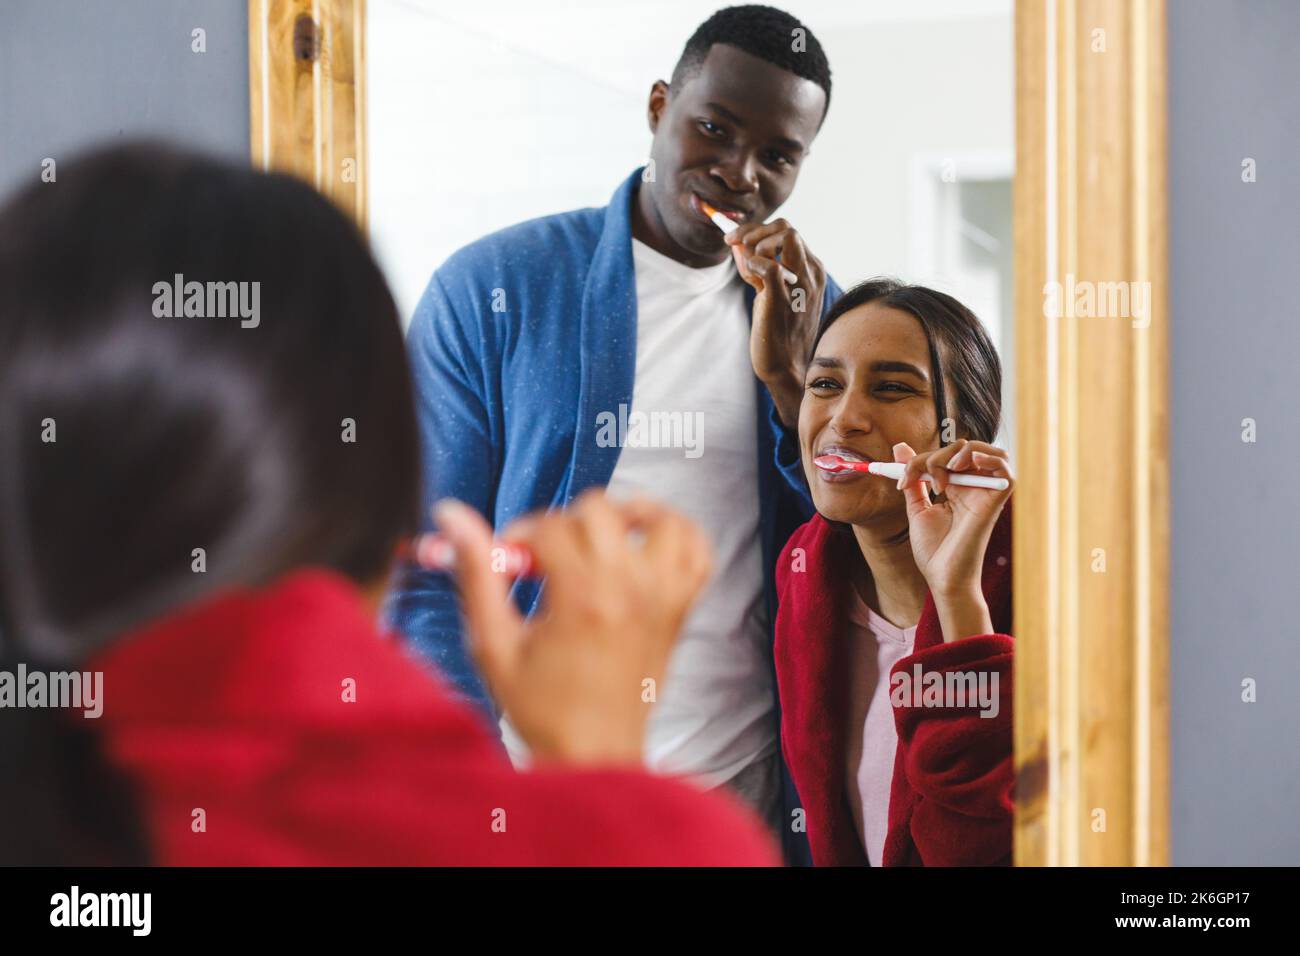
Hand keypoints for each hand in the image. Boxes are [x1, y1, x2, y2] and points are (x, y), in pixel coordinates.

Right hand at [433, 490, 712, 766]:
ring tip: (600, 536)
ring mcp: (662, 598)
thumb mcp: (494, 643)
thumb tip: (453, 518)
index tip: (510, 557)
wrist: (592, 753)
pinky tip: (645, 546)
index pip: (551, 526)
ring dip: (629, 515)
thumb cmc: (542, 708)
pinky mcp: (680, 610)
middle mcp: (630, 589)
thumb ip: (476, 574)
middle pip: (602, 510)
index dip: (521, 534)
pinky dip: (678, 537)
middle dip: (566, 522)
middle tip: (548, 555)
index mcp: (583, 596)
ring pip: (661, 519)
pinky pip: (698, 551)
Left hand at [727, 219, 826, 426]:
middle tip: (734, 243)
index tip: (734, 239)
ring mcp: (800, 283)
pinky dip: (752, 264)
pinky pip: (769, 265)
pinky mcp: (782, 297)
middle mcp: (811, 272)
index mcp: (811, 270)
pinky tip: (749, 280)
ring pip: (784, 235)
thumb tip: (737, 245)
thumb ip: (756, 268)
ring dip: (755, 243)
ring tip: (745, 269)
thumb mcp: (769, 292)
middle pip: (786, 227)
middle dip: (754, 230)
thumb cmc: (777, 332)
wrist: (786, 367)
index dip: (757, 230)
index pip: (787, 231)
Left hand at [893, 439, 1014, 637]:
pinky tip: (967, 463)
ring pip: (985, 451)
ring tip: (946, 470)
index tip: (901, 481)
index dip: (919, 460)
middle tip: (920, 479)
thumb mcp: (917, 507)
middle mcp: (974, 487)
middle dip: (935, 456)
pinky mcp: (995, 501)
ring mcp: (986, 493)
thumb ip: (913, 477)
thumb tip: (900, 448)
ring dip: (960, 452)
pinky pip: (1006, 469)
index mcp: (958, 487)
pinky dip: (988, 458)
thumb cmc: (934, 550)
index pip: (945, 454)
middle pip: (963, 448)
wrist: (943, 576)